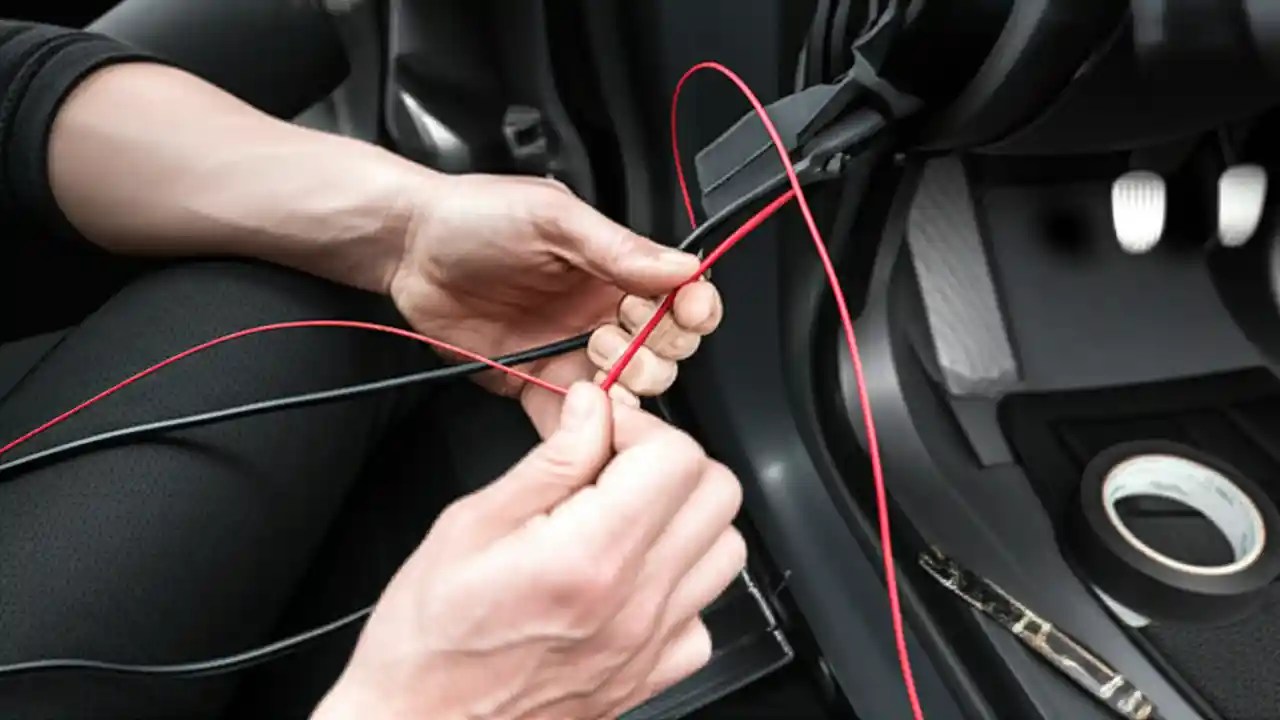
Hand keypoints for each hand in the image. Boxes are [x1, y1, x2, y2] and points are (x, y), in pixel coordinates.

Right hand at [313, 383, 745, 719]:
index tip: (601, 432)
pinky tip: (629, 575)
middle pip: (717, 493)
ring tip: (624, 515)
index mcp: (588, 556)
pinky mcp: (653, 674)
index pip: (677, 457)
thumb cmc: (428, 637)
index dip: (639, 428)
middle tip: (613, 467)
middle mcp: (635, 602)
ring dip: (683, 515)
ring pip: (725, 546)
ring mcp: (652, 643)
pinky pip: (705, 609)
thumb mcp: (470, 524)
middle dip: (669, 461)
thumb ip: (549, 462)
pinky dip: (679, 580)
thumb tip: (593, 407)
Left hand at [388, 174, 722, 434]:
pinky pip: (572, 420)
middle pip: (666, 351)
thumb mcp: (554, 219)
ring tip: (592, 357)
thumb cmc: (475, 217)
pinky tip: (580, 413)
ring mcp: (572, 352)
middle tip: (617, 331)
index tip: (688, 311)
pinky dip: (583, 428)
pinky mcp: (537, 384)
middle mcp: (601, 313)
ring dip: (625, 384)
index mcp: (615, 269)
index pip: (680, 297)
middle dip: (657, 350)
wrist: (407, 248)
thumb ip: (619, 248)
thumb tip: (683, 267)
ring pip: (630, 390)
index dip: (694, 310)